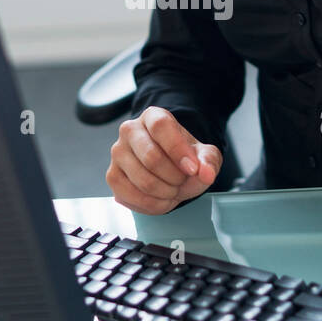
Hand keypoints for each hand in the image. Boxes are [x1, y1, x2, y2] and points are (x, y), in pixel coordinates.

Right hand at [106, 106, 222, 213]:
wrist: (170, 170)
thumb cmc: (183, 158)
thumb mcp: (204, 155)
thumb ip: (209, 161)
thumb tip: (206, 173)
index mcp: (153, 116)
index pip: (161, 126)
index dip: (177, 149)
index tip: (192, 168)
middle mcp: (130, 130)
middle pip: (151, 157)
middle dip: (175, 177)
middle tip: (183, 180)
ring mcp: (118, 153)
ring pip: (143, 180)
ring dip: (166, 193)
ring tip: (173, 189)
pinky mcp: (112, 175)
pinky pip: (131, 195)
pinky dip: (153, 204)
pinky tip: (161, 198)